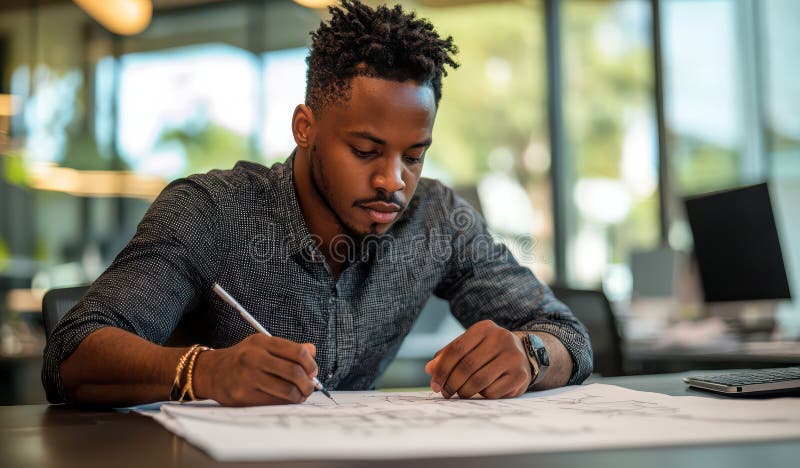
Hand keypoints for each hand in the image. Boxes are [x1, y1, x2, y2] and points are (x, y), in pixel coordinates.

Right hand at [193, 334, 317, 405]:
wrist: (212, 372)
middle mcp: (254, 357)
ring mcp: (247, 377)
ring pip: (286, 390)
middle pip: (294, 372)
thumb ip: (288, 348)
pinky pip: (273, 402)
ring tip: (300, 396)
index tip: (313, 371)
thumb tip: (312, 351)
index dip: (310, 364)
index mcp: (262, 342)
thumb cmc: (243, 358)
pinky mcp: (243, 395)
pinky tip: (286, 401)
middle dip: (307, 383)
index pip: (297, 352)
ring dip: (299, 396)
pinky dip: (285, 403)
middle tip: (309, 388)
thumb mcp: (262, 345)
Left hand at [425, 320, 530, 398]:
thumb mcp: (469, 347)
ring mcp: (513, 356)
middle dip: (451, 383)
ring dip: (464, 391)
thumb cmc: (488, 352)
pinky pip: (493, 391)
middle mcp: (501, 338)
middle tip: (445, 393)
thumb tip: (430, 369)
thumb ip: (448, 355)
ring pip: (479, 380)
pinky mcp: (520, 375)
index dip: (442, 369)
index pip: (456, 349)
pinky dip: (482, 395)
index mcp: (484, 328)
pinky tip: (481, 392)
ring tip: (460, 393)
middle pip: (467, 366)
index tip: (435, 384)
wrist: (523, 355)